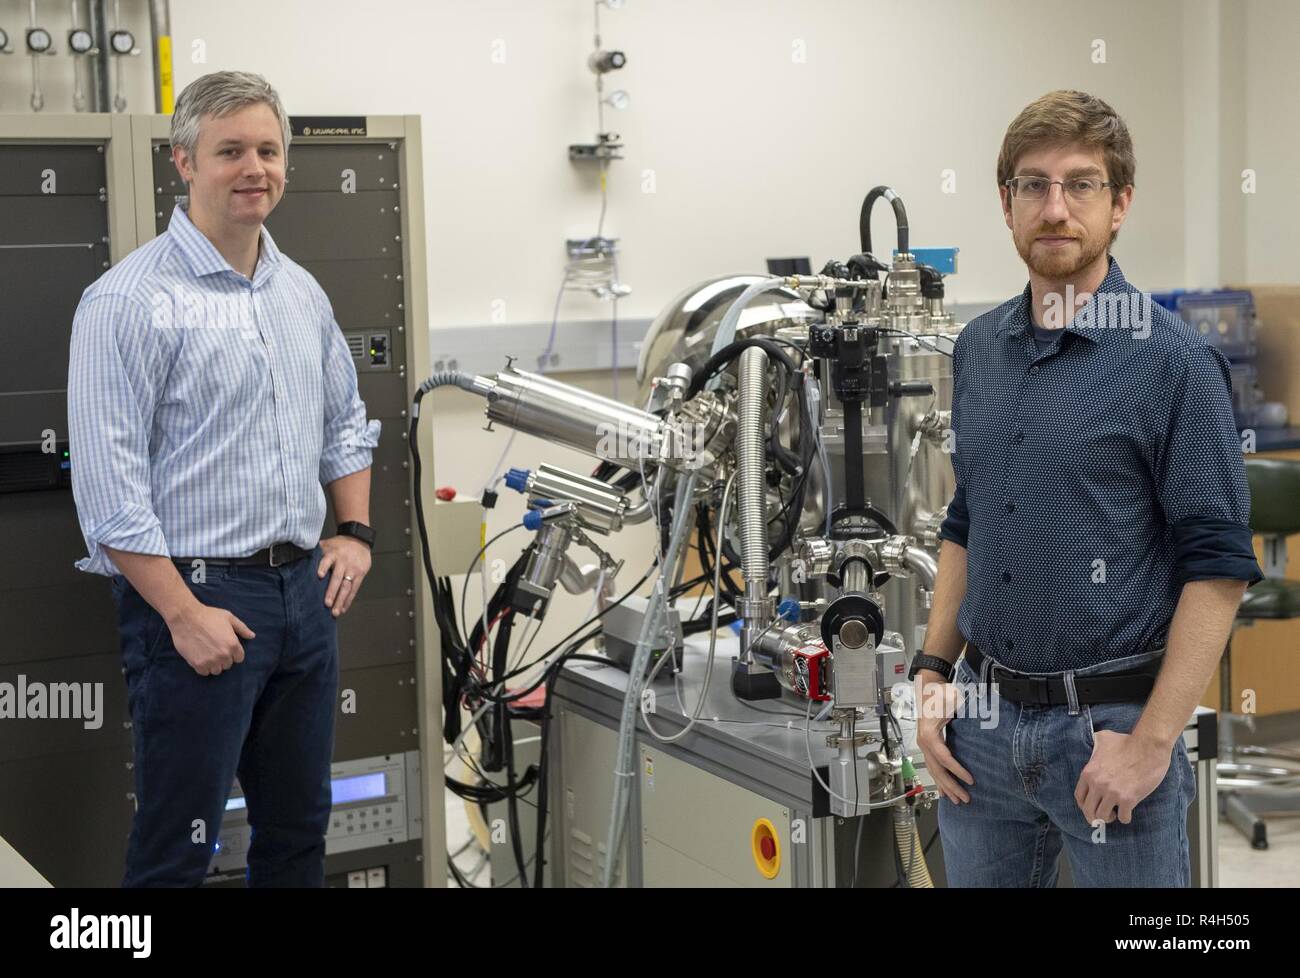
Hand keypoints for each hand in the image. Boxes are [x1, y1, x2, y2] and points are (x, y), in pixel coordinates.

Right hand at [167, 603, 254, 676]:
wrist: (186, 617)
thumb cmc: (208, 615)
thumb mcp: (229, 618)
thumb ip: (242, 628)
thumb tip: (252, 636)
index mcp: (233, 644)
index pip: (239, 658)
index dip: (233, 653)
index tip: (225, 648)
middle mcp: (224, 655)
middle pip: (227, 665)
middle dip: (223, 658)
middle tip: (214, 649)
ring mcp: (211, 661)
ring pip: (216, 670)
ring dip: (213, 664)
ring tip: (207, 653)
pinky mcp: (198, 664)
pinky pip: (204, 672)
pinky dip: (203, 667)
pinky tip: (200, 657)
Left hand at [318, 535, 370, 616]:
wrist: (359, 539)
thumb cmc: (339, 544)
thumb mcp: (327, 544)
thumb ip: (315, 551)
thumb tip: (296, 555)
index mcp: (333, 554)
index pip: (327, 561)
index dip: (323, 567)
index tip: (319, 576)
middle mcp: (343, 562)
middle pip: (337, 578)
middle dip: (332, 591)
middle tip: (327, 604)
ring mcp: (352, 569)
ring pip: (347, 586)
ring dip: (341, 600)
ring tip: (335, 612)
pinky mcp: (360, 574)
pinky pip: (355, 589)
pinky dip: (349, 600)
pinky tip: (343, 608)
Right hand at [914, 673, 974, 803]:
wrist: (928, 688)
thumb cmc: (940, 693)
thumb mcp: (952, 697)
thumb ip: (961, 704)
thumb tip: (976, 708)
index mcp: (929, 734)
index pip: (944, 757)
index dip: (957, 770)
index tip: (970, 780)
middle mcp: (924, 742)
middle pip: (937, 769)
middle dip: (951, 786)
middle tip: (965, 799)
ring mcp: (924, 745)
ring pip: (933, 771)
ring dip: (945, 786)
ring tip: (956, 800)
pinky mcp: (928, 746)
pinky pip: (932, 766)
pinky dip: (939, 780)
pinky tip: (945, 791)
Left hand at [1074, 730, 1169, 825]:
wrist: (1149, 746)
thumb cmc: (1128, 741)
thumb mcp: (1103, 739)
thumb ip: (1094, 744)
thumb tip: (1093, 744)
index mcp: (1089, 772)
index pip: (1079, 797)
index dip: (1084, 805)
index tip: (1090, 808)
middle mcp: (1097, 784)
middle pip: (1088, 810)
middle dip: (1094, 817)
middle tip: (1103, 817)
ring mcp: (1112, 792)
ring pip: (1103, 816)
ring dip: (1109, 818)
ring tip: (1115, 813)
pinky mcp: (1128, 799)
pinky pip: (1123, 817)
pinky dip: (1125, 818)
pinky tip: (1128, 812)